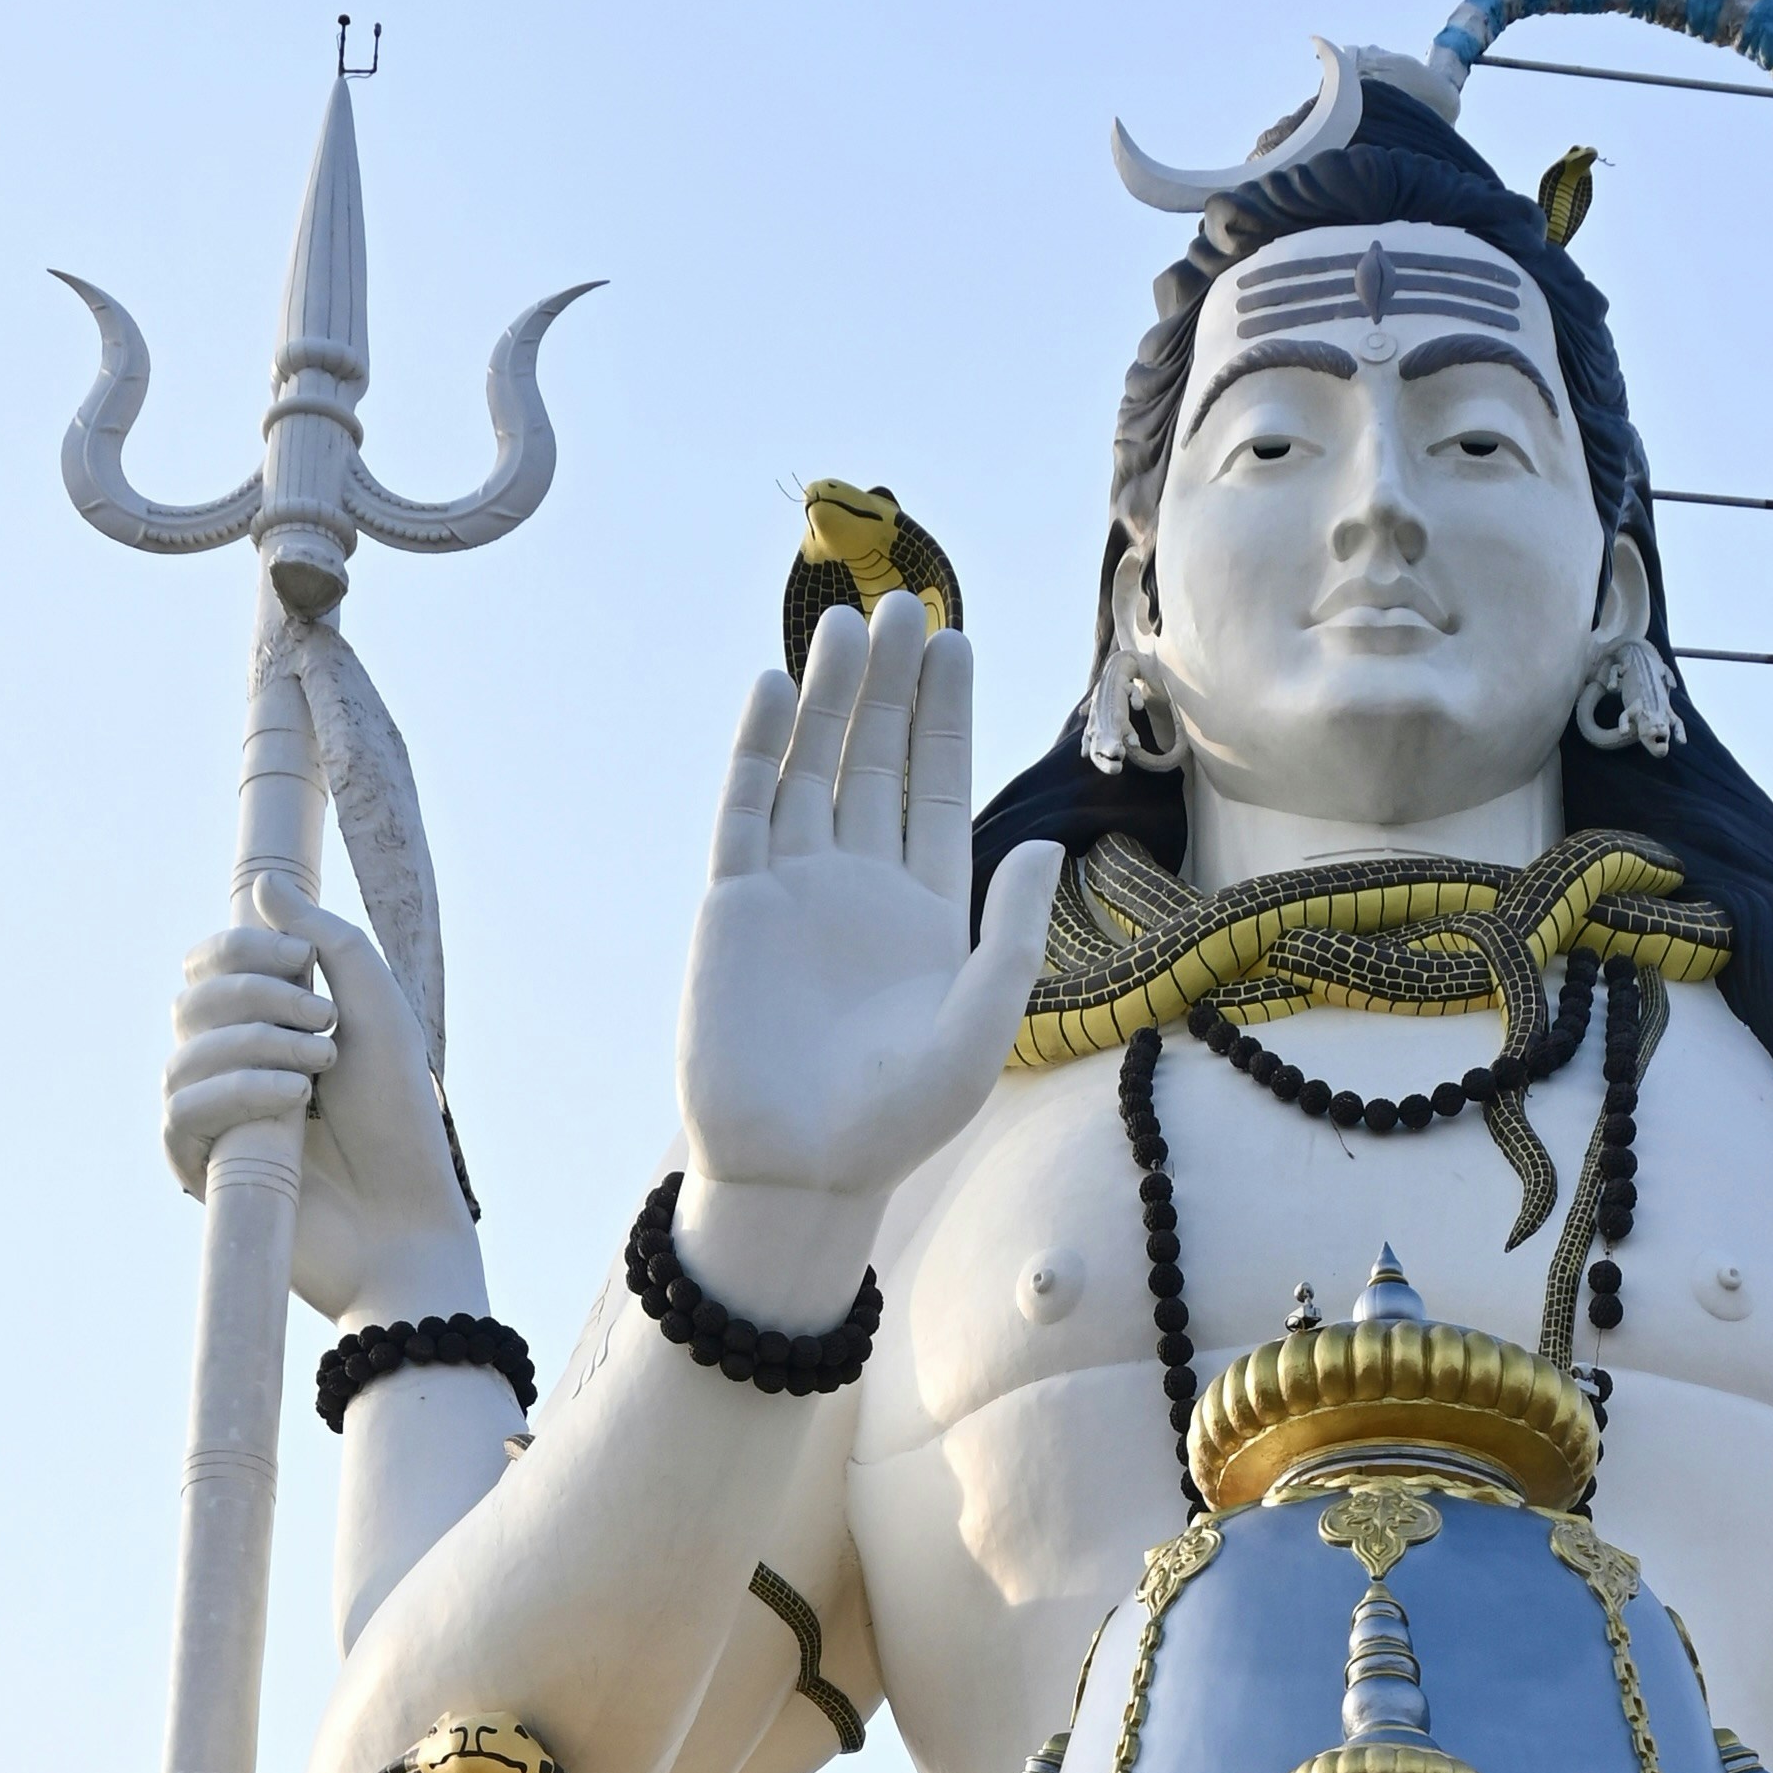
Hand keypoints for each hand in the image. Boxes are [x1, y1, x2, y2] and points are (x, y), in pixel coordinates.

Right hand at [162, 876, 478, 1323]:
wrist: (405, 1214)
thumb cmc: (398, 1116)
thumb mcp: (376, 1008)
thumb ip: (325, 940)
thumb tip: (262, 888)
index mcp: (261, 1024)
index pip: (206, 963)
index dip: (242, 949)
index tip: (304, 963)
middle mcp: (226, 1067)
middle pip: (190, 1001)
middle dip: (257, 998)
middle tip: (326, 1024)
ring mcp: (210, 1119)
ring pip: (184, 1054)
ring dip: (256, 1046)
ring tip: (321, 1069)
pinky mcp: (201, 1169)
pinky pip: (182, 1111)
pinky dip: (236, 1093)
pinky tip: (290, 1101)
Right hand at [678, 592, 1061, 1209]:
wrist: (798, 1172)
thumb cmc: (896, 1118)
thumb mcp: (981, 1027)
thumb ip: (1012, 936)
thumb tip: (1039, 845)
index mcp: (927, 906)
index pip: (934, 783)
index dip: (944, 712)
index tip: (953, 639)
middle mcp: (859, 883)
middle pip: (874, 757)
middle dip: (890, 683)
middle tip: (905, 600)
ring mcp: (792, 888)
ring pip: (810, 768)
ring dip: (826, 696)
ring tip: (846, 621)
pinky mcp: (733, 905)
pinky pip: (745, 809)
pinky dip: (757, 747)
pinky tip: (772, 687)